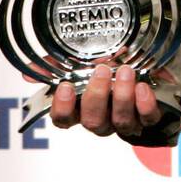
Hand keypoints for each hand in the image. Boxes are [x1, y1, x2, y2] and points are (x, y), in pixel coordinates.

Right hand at [24, 52, 180, 139]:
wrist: (150, 66)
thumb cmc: (113, 66)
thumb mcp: (85, 60)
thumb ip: (59, 65)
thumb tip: (30, 71)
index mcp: (82, 107)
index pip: (63, 120)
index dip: (62, 108)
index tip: (66, 87)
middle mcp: (102, 118)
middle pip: (92, 121)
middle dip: (96, 96)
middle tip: (102, 71)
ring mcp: (125, 121)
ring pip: (120, 121)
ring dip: (122, 95)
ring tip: (126, 71)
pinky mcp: (149, 117)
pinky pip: (147, 118)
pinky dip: (144, 104)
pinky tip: (143, 87)